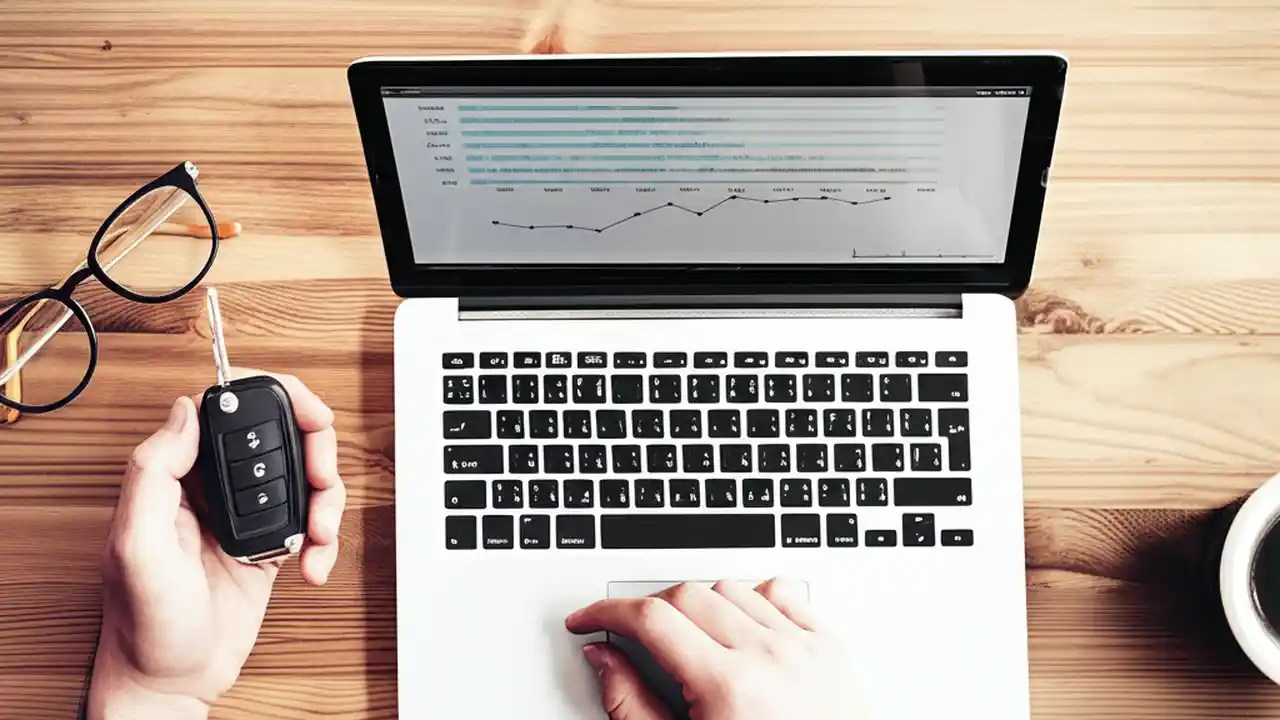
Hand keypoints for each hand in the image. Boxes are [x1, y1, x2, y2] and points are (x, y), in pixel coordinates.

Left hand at [87, 371, 345, 719]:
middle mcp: (213, 490)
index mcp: (176, 477)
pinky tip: (314, 564)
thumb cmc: (143, 625)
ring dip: (327, 498)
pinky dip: (326, 540)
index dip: (272, 397)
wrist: (172, 683)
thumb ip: (153, 472)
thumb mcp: (137, 545)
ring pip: (304, 475)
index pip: (225, 409)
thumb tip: (184, 410)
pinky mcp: (271, 545)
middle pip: (279, 434)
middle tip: (324, 473)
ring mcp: (245, 516)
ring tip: (321, 532)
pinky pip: (312, 522)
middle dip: (315, 446)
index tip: (305, 411)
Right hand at [566, 578, 860, 719]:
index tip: (591, 619)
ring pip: (730, 589)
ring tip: (690, 640)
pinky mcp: (827, 646)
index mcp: (728, 687)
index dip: (608, 612)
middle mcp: (769, 658)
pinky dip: (753, 600)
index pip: (651, 620)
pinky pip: (781, 593)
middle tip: (634, 635)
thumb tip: (605, 659)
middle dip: (649, 610)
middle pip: (686, 596)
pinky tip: (740, 626)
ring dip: (699, 605)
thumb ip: (631, 704)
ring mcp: (802, 648)